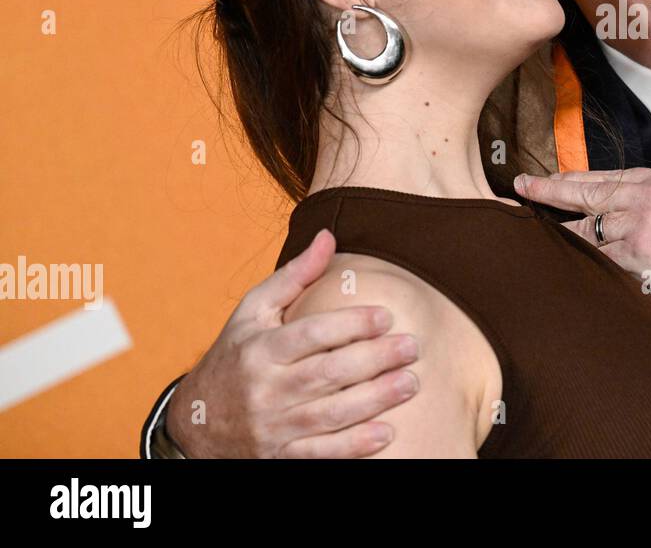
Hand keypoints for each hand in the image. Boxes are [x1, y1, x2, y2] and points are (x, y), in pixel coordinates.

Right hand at [166, 230, 419, 457]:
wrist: (194, 424)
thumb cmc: (235, 356)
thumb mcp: (253, 312)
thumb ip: (293, 276)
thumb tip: (328, 236)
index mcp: (260, 350)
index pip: (311, 334)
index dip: (352, 324)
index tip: (387, 316)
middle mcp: (265, 390)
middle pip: (328, 374)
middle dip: (376, 359)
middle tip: (412, 346)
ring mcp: (273, 428)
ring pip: (330, 415)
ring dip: (376, 400)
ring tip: (411, 382)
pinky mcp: (280, 458)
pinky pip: (321, 454)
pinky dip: (354, 446)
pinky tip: (386, 433)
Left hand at [513, 168, 650, 318]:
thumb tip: (633, 216)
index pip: (604, 176)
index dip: (570, 178)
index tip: (547, 178)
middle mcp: (644, 195)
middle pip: (584, 192)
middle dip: (547, 191)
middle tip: (520, 188)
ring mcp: (638, 223)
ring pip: (584, 230)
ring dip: (559, 237)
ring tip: (531, 239)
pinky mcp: (637, 254)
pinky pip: (596, 260)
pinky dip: (578, 265)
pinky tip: (558, 268)